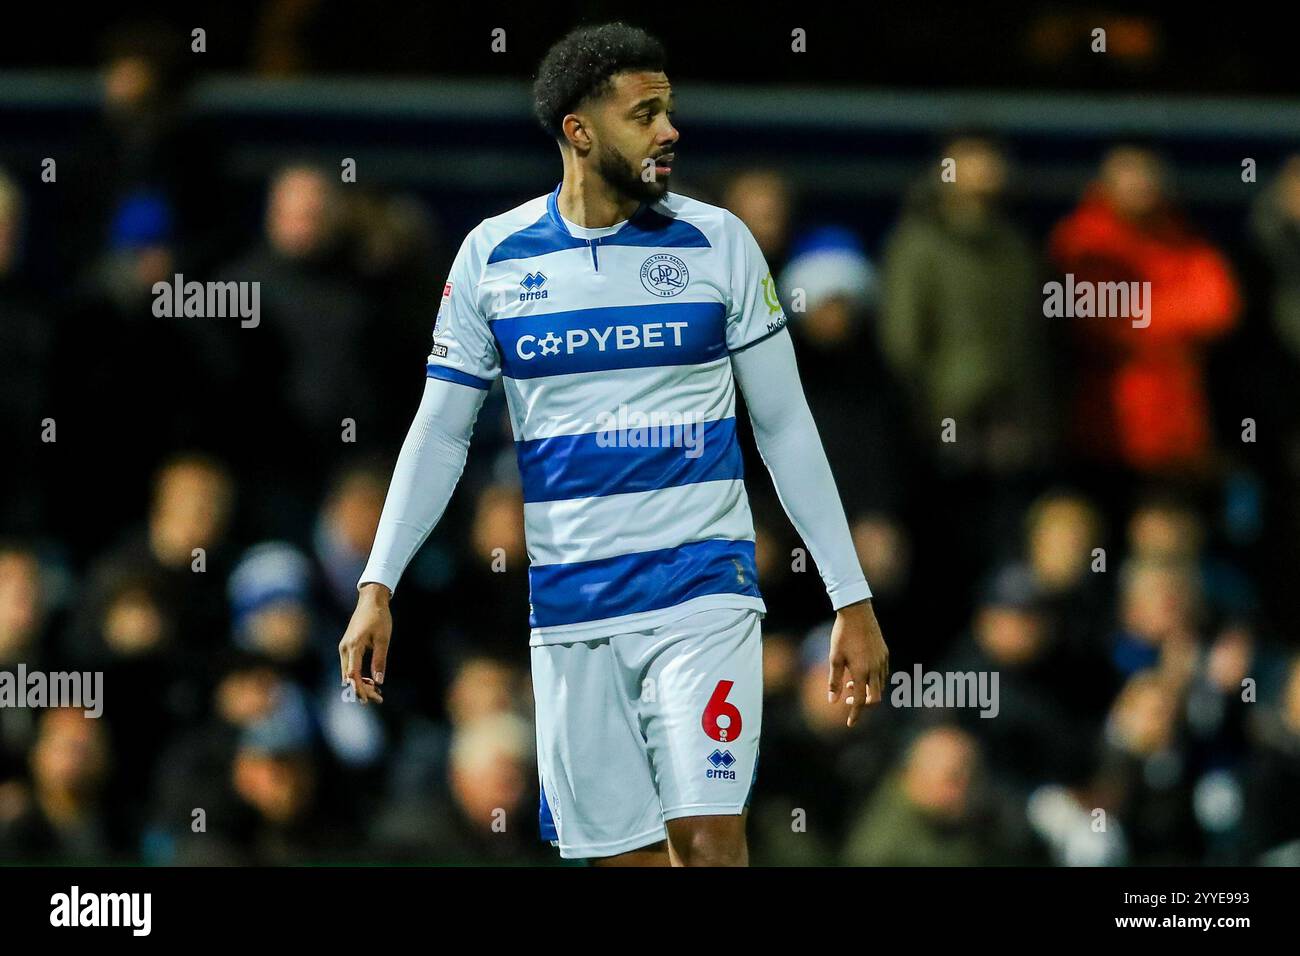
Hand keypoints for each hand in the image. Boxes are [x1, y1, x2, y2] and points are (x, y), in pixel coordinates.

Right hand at [338, 583, 390, 704]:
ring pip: (348, 673)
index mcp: (353, 646)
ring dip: (360, 684)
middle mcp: (344, 648)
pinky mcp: (347, 647)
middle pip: (349, 677)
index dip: (361, 689)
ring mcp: (344, 647)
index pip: (353, 674)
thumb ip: (380, 660)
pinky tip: (370, 681)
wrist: (370, 600)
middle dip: (362, 690)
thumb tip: (379, 681)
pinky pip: (349, 666)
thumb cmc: (379, 617)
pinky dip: (358, 676)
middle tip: (379, 698)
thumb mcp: (383, 639)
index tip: (371, 699)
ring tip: (377, 693)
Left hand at [827, 599, 889, 726]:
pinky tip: (862, 673)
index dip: (856, 714)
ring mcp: (883, 661)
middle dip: (863, 703)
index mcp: (862, 671)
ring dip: (868, 690)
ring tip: (852, 682)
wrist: (857, 612)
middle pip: (874, 697)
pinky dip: (874, 679)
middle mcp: (875, 668)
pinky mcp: (885, 653)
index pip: (861, 701)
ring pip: (880, 685)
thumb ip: (835, 681)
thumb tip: (833, 701)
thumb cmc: (842, 635)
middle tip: (849, 700)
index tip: (850, 724)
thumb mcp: (834, 658)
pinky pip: (883, 673)